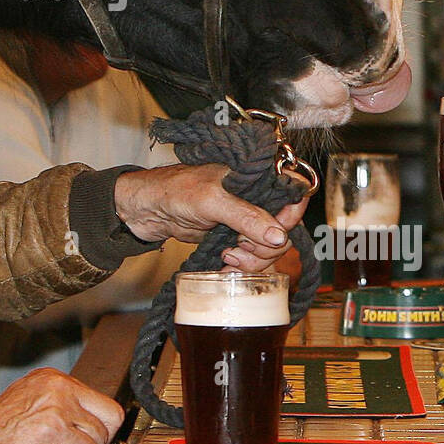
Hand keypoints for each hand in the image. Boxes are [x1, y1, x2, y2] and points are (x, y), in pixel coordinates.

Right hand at [0, 368, 123, 443]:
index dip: (100, 422)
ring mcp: (58, 407)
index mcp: (54, 378)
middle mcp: (59, 387)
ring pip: (99, 436)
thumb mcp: (32, 397)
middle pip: (110, 415)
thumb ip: (61, 399)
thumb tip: (90, 416)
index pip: (101, 399)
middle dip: (101, 436)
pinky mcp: (55, 430)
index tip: (91, 433)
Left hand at [112, 163, 308, 272]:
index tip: (274, 232)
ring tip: (228, 257)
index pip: (294, 194)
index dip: (290, 216)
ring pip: (270, 247)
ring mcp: (245, 219)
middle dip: (265, 246)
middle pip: (284, 229)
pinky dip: (243, 265)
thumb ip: (246, 216)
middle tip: (239, 248)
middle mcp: (256, 198)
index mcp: (256, 178)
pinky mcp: (233, 236)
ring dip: (253, 259)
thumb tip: (278, 235)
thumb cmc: (176, 190)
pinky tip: (226, 265)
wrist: (149, 209)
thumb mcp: (213, 201)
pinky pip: (252, 256)